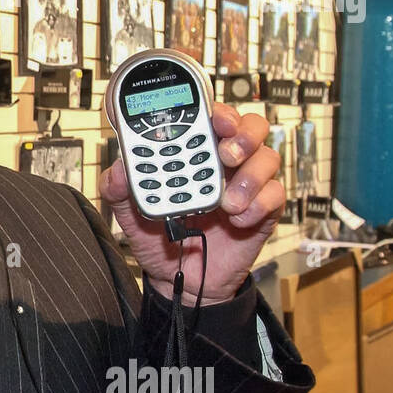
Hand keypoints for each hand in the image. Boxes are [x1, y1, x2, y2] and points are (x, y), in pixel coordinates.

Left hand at [99, 103, 284, 304]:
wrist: (181, 280)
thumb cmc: (160, 239)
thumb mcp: (130, 214)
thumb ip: (119, 189)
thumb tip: (118, 169)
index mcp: (194, 153)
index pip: (212, 118)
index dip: (218, 112)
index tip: (214, 118)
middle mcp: (224, 162)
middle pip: (251, 127)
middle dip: (243, 133)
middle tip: (227, 153)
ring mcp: (247, 184)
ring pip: (268, 158)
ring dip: (251, 175)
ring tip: (227, 202)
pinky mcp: (263, 210)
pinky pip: (275, 195)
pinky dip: (259, 204)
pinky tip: (237, 219)